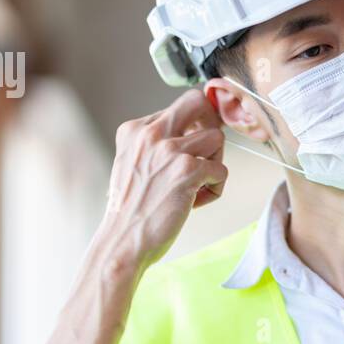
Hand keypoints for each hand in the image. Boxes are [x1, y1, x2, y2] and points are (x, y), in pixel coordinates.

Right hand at [97, 88, 228, 271]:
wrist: (121, 241)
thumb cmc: (131, 210)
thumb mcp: (132, 164)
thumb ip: (154, 145)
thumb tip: (192, 135)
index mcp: (134, 129)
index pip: (178, 108)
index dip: (190, 131)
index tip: (186, 156)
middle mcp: (150, 133)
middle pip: (198, 102)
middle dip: (210, 125)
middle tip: (205, 153)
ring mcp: (169, 150)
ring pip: (217, 138)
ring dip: (214, 163)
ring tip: (197, 185)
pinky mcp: (187, 170)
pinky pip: (222, 170)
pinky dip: (215, 189)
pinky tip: (195, 203)